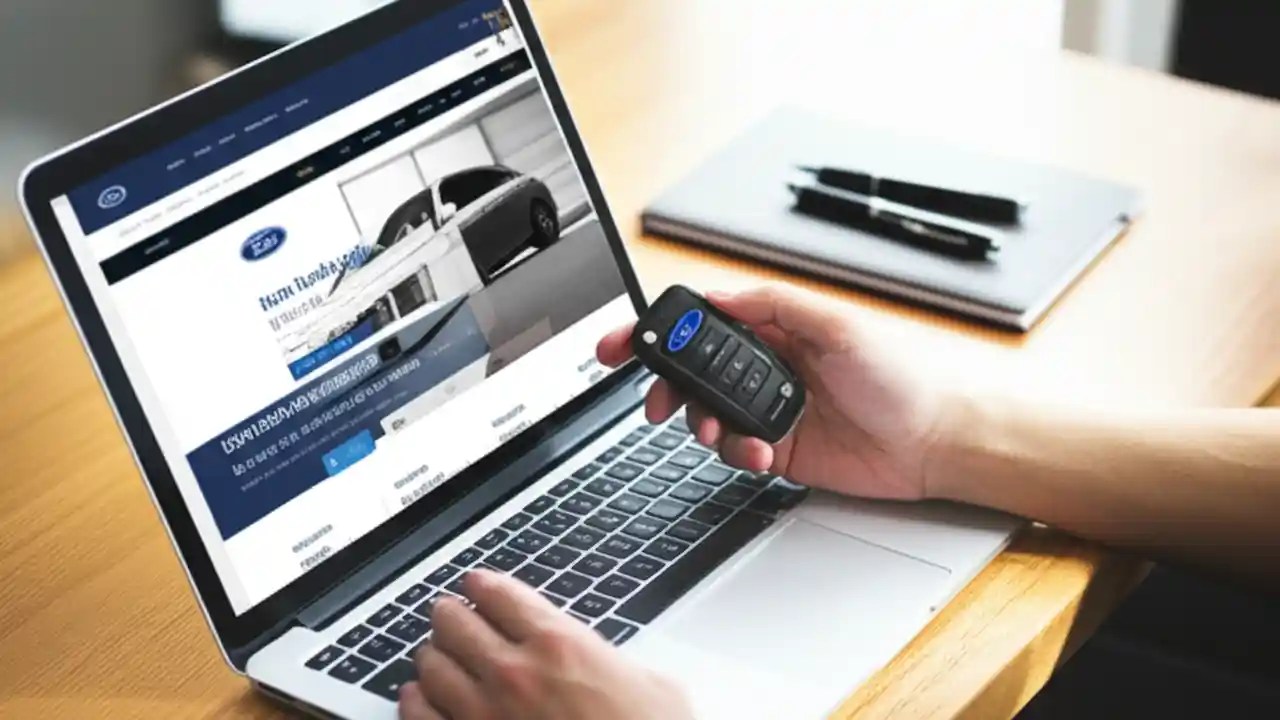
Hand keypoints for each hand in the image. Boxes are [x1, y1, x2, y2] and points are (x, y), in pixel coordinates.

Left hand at [399, 570, 694, 719]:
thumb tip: (603, 659)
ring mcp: (484, 715)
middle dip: (451, 614)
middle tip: (452, 615)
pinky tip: (418, 697)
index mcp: (559, 644)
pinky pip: (419, 715)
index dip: (483, 585)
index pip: (498, 593)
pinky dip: (414, 701)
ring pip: (429, 664)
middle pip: (453, 621)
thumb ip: (611, 660)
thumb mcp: (653, 686)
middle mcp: (514, 673)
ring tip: (436, 654)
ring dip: (433, 655)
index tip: (477, 585)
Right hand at [598, 285, 949, 500]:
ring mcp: (773, 410)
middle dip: (664, 384)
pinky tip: (758, 452)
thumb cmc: (905, 376)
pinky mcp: (782, 450)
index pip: (705, 323)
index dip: (660, 332)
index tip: (623, 342)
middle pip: (694, 372)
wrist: (939, 440)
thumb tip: (718, 294)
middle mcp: (770, 368)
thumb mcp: (839, 323)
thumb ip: (775, 305)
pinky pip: (738, 451)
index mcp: (778, 329)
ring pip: (708, 415)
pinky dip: (736, 452)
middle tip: (651, 400)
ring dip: (700, 423)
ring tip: (715, 430)